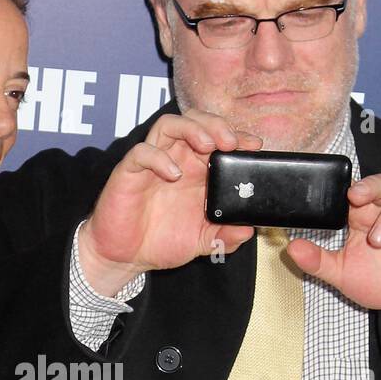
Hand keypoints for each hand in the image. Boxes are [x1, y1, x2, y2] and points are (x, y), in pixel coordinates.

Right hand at [78, 108, 261, 295]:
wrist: (126, 258)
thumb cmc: (161, 242)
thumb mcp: (203, 242)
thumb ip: (226, 237)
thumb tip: (247, 230)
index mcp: (196, 171)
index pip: (217, 138)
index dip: (237, 136)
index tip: (254, 146)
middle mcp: (176, 161)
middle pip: (195, 121)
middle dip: (216, 125)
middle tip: (231, 142)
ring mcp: (152, 164)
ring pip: (169, 125)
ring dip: (191, 129)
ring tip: (208, 146)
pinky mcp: (129, 173)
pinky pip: (141, 153)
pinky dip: (159, 158)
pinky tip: (173, 174)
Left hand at [287, 175, 380, 332]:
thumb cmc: (379, 282)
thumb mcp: (342, 273)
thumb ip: (318, 261)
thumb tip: (291, 248)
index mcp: (368, 217)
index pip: (362, 190)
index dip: (354, 187)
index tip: (342, 194)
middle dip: (372, 187)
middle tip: (356, 198)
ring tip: (376, 241)